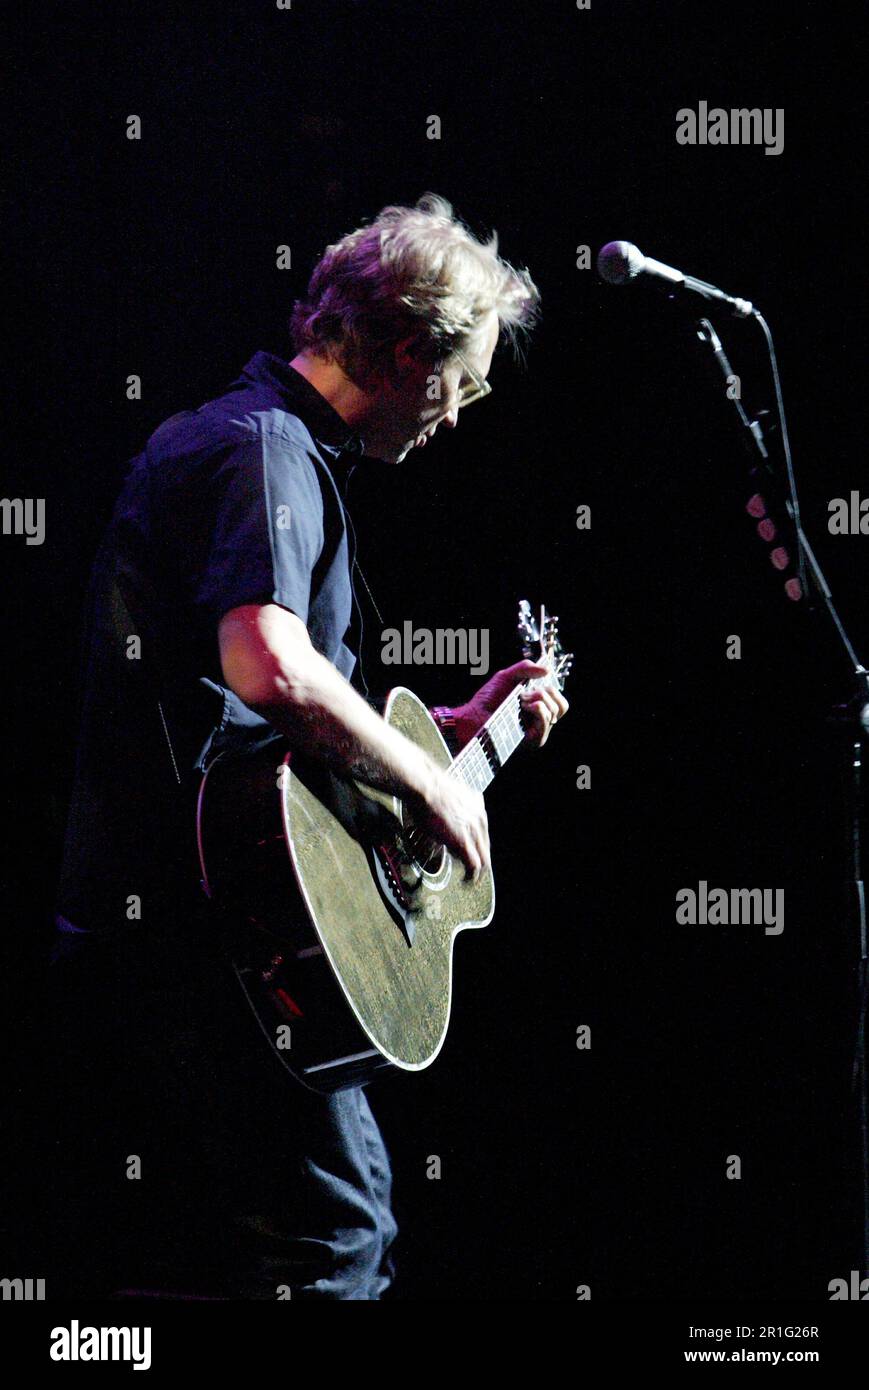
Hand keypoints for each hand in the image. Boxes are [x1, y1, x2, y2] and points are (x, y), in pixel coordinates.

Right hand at [406, 765, 489, 881]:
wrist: (424, 785)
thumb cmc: (426, 787)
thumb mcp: (446, 797)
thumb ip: (451, 811)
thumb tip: (443, 822)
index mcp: (477, 804)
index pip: (482, 831)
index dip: (477, 845)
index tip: (471, 852)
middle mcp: (479, 817)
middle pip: (485, 845)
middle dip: (480, 860)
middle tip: (473, 872)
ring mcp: (473, 829)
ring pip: (483, 857)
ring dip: (477, 871)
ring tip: (470, 879)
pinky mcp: (464, 841)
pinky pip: (474, 864)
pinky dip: (472, 876)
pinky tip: (467, 882)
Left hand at [454, 660, 568, 748]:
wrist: (474, 715)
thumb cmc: (488, 699)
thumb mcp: (506, 676)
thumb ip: (525, 668)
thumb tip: (547, 670)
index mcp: (537, 707)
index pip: (559, 700)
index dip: (551, 689)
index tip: (535, 684)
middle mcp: (540, 720)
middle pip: (562, 706)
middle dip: (546, 692)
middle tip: (525, 694)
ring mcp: (538, 731)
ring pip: (555, 711)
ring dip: (538, 699)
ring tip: (521, 701)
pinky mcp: (534, 739)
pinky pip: (546, 721)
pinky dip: (538, 708)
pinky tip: (524, 706)